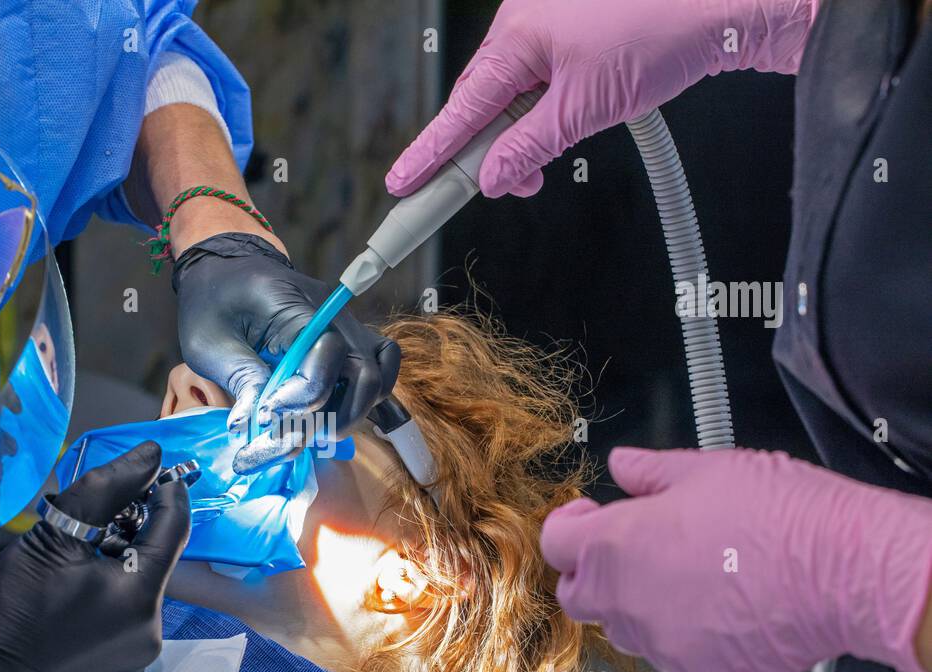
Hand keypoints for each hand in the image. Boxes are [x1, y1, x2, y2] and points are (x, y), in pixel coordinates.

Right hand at [0, 442, 190, 671]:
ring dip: (125, 555)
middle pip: (159, 556)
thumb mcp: (57, 532)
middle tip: (105, 505)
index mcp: (142, 595)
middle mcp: (153, 627)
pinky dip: (118, 586)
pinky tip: (84, 578)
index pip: (175, 528)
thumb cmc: (16, 601)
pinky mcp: (126, 662)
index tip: (157, 467)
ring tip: (86, 541)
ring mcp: (141, 650)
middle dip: (137, 525)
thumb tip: (152, 453)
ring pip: (146, 582)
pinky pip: (133, 609)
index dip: (169, 492)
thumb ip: (109, 487)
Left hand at [172, 233, 400, 473]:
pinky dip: (365, 398)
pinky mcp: (349, 339)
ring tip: (314, 433)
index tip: (268, 417)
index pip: (326, 352)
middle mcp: (333, 315)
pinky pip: (380, 369)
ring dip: (352, 413)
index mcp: (294, 306)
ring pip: (378, 376)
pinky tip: (333, 417)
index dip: (304, 394)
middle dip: (334, 416)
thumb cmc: (214, 302)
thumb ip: (240, 380)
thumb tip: (251, 425)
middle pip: (363, 371)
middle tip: (294, 438)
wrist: (225, 271)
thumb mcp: (209, 342)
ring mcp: (346, 326)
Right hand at [386, 0, 815, 199]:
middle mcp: (527, 19)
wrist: (730, 2)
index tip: (402, 183)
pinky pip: (542, 76)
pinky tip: (558, 131)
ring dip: (520, 136)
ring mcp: (552, 17)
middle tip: (486, 192)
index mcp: (517, 34)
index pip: (460, 109)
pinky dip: (543, 112)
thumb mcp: (585, 109)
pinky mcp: (579, 24)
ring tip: (536, 168)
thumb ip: (528, 148)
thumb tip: (493, 177)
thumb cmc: (666, 31)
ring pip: (515, 92)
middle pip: (483, 101)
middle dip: (483, 152)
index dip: (429, 153)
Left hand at [540, 447, 931, 671]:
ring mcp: (659, 642)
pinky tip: (714, 608)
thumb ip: (650, 471)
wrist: (843, 571)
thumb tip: (624, 467)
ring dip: (635, 605)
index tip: (590, 516)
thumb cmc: (780, 516)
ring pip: (623, 629)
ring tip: (680, 577)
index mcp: (614, 546)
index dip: (571, 524)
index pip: (555, 542)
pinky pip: (670, 654)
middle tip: (627, 550)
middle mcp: (625, 600)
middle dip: (592, 572)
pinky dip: (680, 635)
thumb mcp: (704, 469)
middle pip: (577, 594)